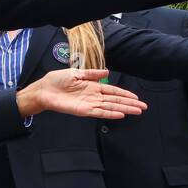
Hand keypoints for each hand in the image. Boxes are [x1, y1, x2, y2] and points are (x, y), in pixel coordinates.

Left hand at [18, 68, 146, 118]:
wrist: (43, 89)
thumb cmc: (56, 81)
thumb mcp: (76, 73)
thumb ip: (92, 73)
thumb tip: (106, 72)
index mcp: (92, 87)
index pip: (112, 91)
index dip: (125, 94)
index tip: (136, 97)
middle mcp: (93, 96)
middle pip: (115, 100)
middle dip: (130, 103)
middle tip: (143, 107)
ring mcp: (89, 104)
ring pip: (111, 107)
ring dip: (124, 109)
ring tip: (137, 111)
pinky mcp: (83, 110)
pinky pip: (99, 112)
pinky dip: (110, 114)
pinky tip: (120, 114)